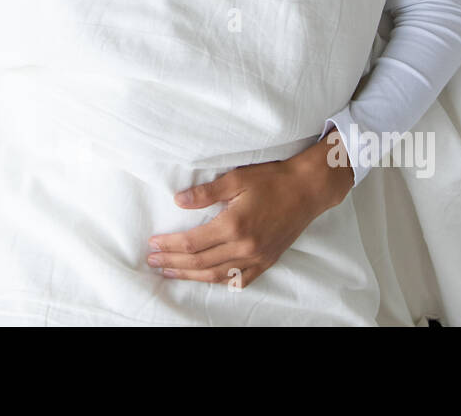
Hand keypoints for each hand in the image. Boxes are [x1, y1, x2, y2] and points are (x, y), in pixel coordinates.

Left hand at [146, 132, 353, 288]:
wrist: (309, 189)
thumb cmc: (273, 179)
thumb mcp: (236, 178)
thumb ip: (206, 193)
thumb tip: (178, 201)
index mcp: (234, 226)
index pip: (192, 243)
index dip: (170, 245)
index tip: (152, 244)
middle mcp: (245, 247)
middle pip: (199, 263)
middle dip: (173, 263)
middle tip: (152, 261)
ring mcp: (257, 257)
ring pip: (216, 275)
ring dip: (190, 276)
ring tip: (170, 272)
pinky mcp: (267, 261)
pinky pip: (239, 279)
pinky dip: (219, 281)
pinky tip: (206, 279)